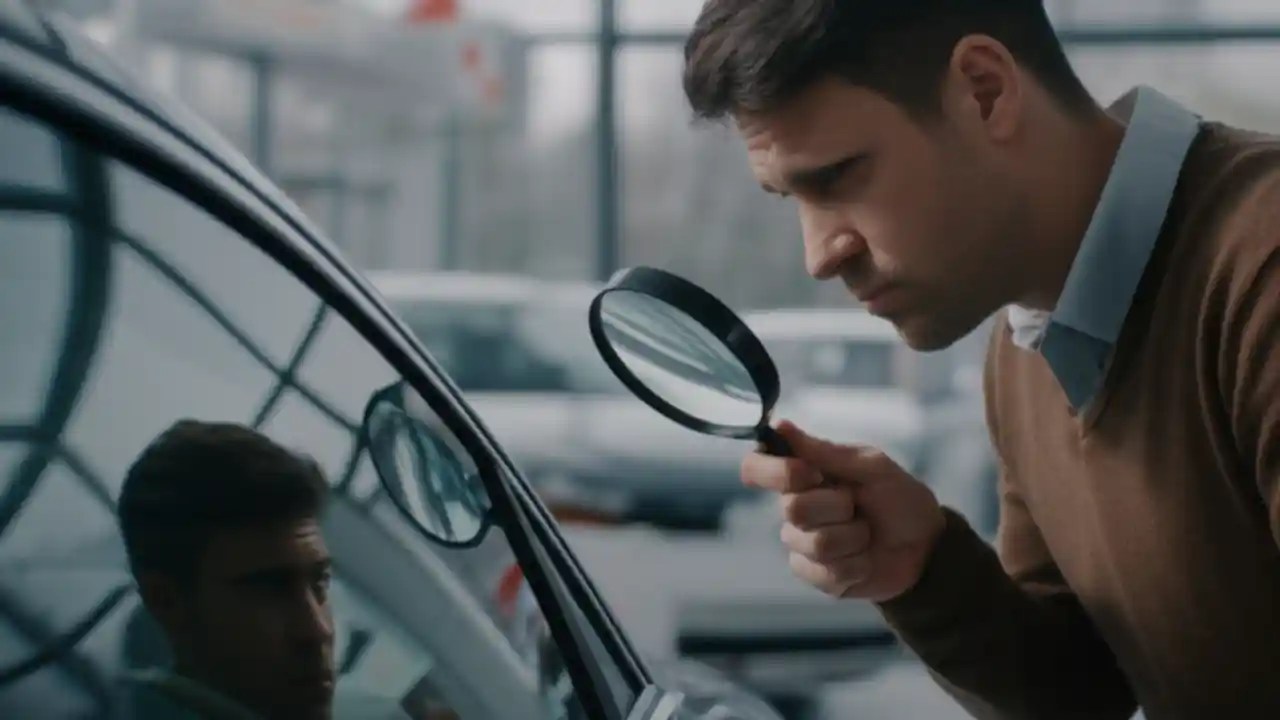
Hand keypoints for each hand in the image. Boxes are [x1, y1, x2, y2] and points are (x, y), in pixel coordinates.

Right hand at [741, 420, 945, 602]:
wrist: (926, 546)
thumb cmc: (899, 498)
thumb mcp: (872, 466)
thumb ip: (825, 451)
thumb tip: (779, 425)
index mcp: (801, 475)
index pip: (755, 467)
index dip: (774, 471)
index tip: (810, 474)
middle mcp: (793, 509)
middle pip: (792, 508)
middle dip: (838, 507)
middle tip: (858, 505)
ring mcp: (802, 545)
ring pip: (814, 543)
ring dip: (854, 538)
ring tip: (867, 534)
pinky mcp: (816, 576)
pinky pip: (825, 572)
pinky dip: (856, 565)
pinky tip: (865, 560)